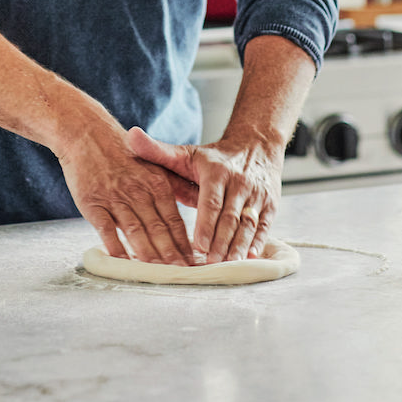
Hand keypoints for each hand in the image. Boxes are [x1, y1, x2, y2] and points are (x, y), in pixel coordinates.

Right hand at [57, 114, 198, 265]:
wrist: (87, 134)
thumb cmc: (123, 152)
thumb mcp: (154, 163)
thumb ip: (175, 185)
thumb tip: (200, 202)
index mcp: (156, 182)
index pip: (174, 219)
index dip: (184, 243)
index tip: (193, 262)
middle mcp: (138, 191)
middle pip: (158, 229)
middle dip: (171, 254)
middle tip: (182, 274)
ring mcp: (115, 197)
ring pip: (135, 231)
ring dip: (148, 255)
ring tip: (159, 273)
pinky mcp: (93, 203)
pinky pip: (107, 230)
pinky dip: (116, 248)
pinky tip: (124, 262)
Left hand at [125, 126, 282, 264]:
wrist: (255, 146)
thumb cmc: (213, 157)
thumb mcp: (186, 153)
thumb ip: (157, 151)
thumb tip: (131, 136)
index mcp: (217, 172)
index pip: (211, 201)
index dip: (206, 224)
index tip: (199, 245)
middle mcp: (239, 183)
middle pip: (230, 217)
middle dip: (221, 242)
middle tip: (210, 264)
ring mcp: (257, 195)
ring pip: (248, 224)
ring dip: (238, 247)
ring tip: (227, 265)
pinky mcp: (270, 205)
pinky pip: (264, 226)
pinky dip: (257, 243)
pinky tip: (249, 257)